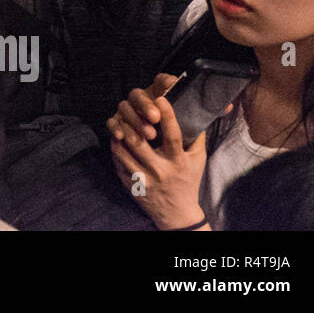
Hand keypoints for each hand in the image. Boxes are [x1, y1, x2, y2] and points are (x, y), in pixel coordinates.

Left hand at [106, 73, 208, 228]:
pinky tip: (116, 137)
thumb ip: (197, 137)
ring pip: (124, 151)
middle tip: (130, 107)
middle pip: (141, 143)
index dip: (167, 116)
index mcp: (179, 162)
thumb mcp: (198, 160)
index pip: (173, 136)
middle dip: (133, 123)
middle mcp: (160, 171)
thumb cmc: (188, 180)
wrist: (177, 213)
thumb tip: (197, 111)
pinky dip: (115, 147)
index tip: (161, 99)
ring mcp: (144, 179)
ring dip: (120, 133)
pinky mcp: (131, 185)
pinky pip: (117, 162)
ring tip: (120, 120)